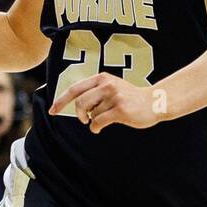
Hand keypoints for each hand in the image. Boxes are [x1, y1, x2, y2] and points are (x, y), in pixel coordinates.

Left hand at [48, 73, 167, 133]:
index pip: (75, 89)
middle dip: (79, 114)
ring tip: (104, 119)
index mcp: (102, 78)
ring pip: (92, 114)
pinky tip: (100, 128)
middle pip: (80, 103)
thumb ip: (95, 92)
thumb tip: (77, 106)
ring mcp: (114, 96)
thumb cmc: (130, 98)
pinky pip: (98, 122)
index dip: (61, 101)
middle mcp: (107, 84)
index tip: (52, 111)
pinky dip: (96, 128)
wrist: (155, 101)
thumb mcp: (111, 88)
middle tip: (85, 119)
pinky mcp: (120, 109)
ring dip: (94, 120)